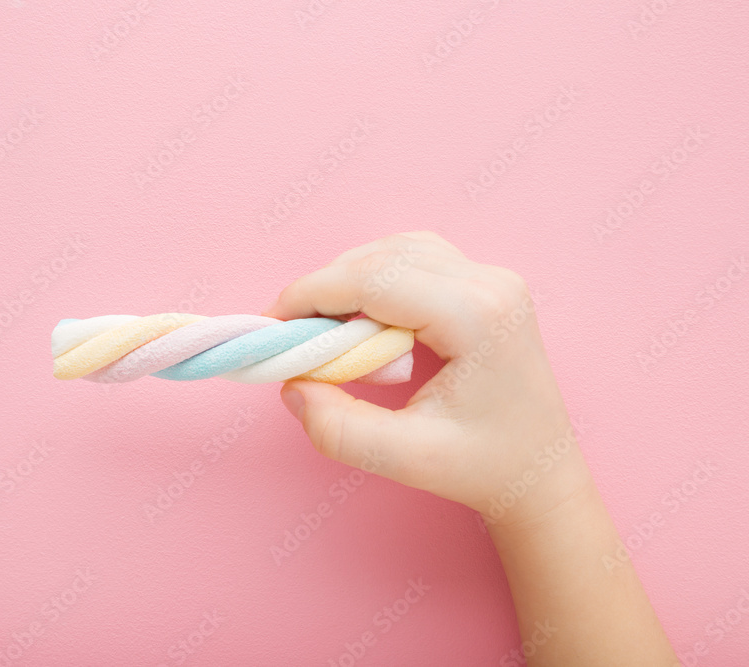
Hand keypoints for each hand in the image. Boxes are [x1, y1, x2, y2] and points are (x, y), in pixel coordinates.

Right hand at [263, 231, 590, 528]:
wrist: (541, 473)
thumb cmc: (484, 469)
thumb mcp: (405, 460)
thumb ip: (337, 428)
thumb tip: (292, 384)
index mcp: (477, 317)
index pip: (374, 279)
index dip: (311, 294)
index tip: (271, 325)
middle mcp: (490, 283)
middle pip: (382, 257)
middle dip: (325, 289)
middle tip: (290, 334)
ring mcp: (493, 277)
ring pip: (396, 249)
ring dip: (349, 279)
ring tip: (324, 329)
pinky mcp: (487, 284)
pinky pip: (416, 258)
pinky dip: (376, 279)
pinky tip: (362, 317)